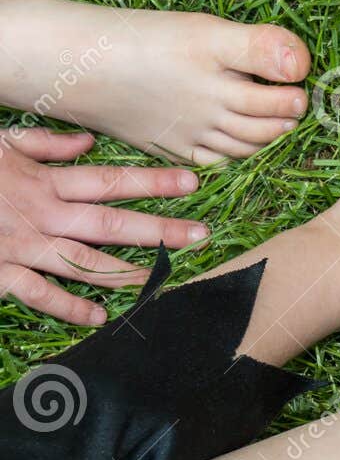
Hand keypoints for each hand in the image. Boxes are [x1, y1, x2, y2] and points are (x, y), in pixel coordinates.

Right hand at [0, 129, 207, 325]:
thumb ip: (43, 143)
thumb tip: (88, 142)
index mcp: (41, 181)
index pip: (109, 180)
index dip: (153, 181)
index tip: (193, 180)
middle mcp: (39, 215)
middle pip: (111, 223)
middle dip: (159, 230)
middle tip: (201, 235)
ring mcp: (19, 246)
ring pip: (84, 262)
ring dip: (127, 271)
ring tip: (163, 277)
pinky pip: (38, 294)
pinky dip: (69, 307)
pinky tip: (99, 317)